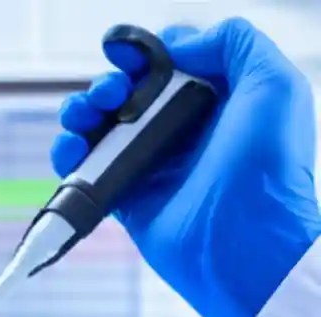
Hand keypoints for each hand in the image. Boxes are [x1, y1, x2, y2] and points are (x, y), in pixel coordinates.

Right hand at [51, 19, 320, 316]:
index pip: (171, 62)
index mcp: (220, 100)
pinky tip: (70, 149)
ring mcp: (152, 164)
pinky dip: (67, 154)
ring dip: (80, 113)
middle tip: (110, 94)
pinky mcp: (126, 197)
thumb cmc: (268, 172)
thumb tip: (179, 44)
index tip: (126, 52)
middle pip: (129, 92)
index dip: (145, 52)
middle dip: (107, 84)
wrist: (245, 247)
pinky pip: (85, 169)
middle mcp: (184, 130)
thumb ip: (235, 44)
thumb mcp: (275, 86)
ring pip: (101, 126)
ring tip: (80, 118)